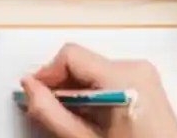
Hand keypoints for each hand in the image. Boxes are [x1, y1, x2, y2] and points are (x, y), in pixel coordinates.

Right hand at [20, 44, 176, 137]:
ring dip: (76, 92)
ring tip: (74, 120)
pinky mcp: (146, 83)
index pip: (70, 56)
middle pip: (81, 62)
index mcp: (123, 78)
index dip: (46, 74)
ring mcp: (144, 74)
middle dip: (61, 86)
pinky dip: (92, 94)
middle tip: (49, 112)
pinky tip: (92, 117)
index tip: (34, 94)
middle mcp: (136, 68)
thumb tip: (30, 89)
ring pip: (92, 70)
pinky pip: (108, 78)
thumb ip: (51, 112)